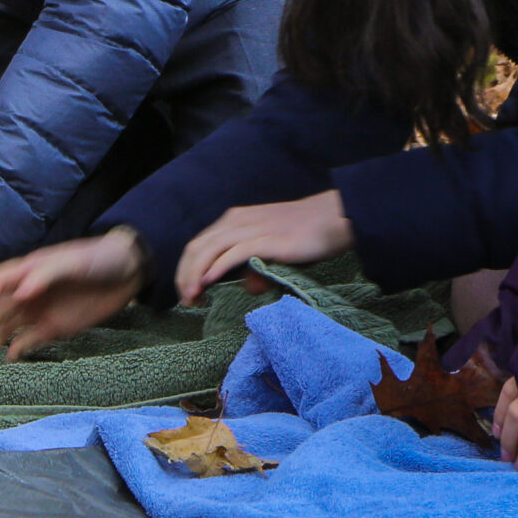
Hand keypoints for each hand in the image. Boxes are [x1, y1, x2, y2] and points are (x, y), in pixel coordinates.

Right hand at [0, 227, 146, 363]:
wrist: (129, 271)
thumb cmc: (98, 258)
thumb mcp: (73, 261)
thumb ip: (46, 274)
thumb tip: (20, 293)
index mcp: (31, 271)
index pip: (0, 281)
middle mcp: (31, 292)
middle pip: (1, 308)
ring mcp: (42, 310)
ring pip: (11, 327)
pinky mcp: (56, 327)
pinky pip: (32, 339)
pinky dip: (19, 349)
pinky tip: (9, 359)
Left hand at [176, 191, 354, 306]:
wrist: (332, 217)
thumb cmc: (304, 234)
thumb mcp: (272, 249)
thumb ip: (256, 266)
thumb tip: (249, 288)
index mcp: (233, 220)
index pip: (199, 245)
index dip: (186, 269)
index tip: (187, 292)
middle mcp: (236, 221)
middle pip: (197, 248)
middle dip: (185, 275)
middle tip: (186, 300)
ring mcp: (250, 229)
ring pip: (209, 250)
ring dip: (195, 275)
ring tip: (192, 296)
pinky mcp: (265, 240)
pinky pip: (233, 253)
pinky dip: (217, 267)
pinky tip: (208, 281)